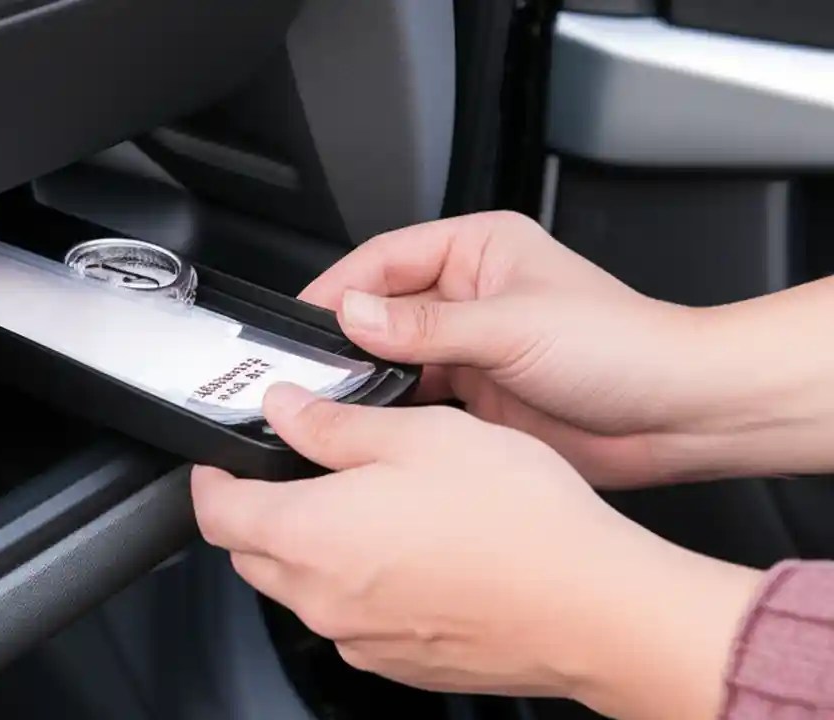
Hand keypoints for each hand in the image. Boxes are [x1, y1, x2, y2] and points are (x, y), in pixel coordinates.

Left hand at [191, 383, 763, 719]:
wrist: (593, 608)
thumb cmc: (519, 522)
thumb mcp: (418, 435)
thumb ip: (333, 423)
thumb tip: (284, 408)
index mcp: (310, 535)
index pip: (215, 512)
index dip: (210, 477)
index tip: (222, 458)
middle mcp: (323, 598)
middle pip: (251, 553)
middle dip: (255, 511)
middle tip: (293, 471)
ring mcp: (361, 638)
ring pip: (301, 588)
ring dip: (307, 548)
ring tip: (366, 505)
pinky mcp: (400, 663)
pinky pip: (350, 619)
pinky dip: (356, 584)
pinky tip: (409, 553)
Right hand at [297, 210, 764, 487]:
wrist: (677, 415)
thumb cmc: (623, 347)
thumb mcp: (512, 326)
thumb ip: (425, 325)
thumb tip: (354, 314)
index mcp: (478, 250)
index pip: (384, 259)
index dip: (338, 287)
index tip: (300, 319)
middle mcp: (470, 295)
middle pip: (382, 310)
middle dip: (345, 338)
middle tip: (306, 369)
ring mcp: (471, 348)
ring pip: (395, 359)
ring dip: (368, 379)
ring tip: (332, 400)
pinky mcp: (477, 397)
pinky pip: (417, 400)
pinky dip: (393, 413)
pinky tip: (374, 427)